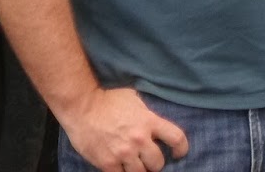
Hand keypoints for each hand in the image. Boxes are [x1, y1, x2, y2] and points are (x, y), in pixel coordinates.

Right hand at [59, 86, 189, 170]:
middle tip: (148, 159)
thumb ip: (146, 113)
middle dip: (155, 163)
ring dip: (140, 170)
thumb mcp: (133, 98)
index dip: (181, 148)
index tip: (179, 153)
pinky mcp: (108, 163)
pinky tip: (121, 168)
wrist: (82, 106)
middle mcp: (139, 139)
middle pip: (158, 163)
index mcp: (148, 121)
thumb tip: (154, 122)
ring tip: (135, 165)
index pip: (176, 138)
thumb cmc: (108, 99)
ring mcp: (123, 153)